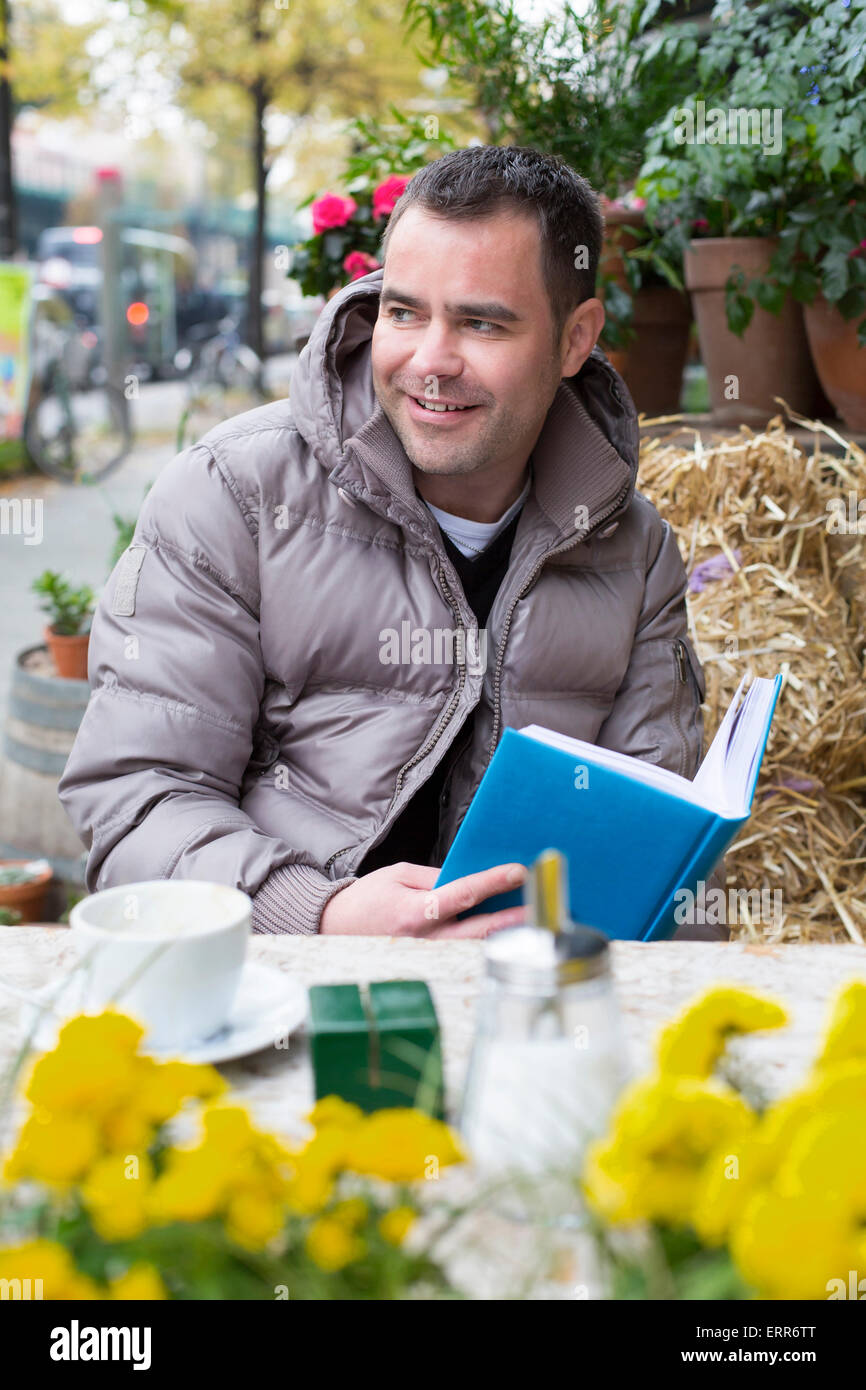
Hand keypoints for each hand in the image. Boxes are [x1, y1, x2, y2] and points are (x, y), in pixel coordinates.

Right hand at [318, 860, 527, 937]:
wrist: (334, 929)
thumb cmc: (366, 899)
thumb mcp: (397, 875)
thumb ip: (435, 877)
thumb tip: (468, 877)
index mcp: (414, 912)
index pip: (462, 894)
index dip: (492, 883)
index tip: (517, 872)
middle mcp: (424, 940)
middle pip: (478, 930)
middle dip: (512, 917)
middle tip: (539, 905)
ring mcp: (427, 958)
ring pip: (475, 949)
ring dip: (505, 935)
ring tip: (531, 922)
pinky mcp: (428, 967)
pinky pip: (463, 956)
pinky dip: (485, 947)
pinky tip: (505, 937)